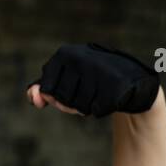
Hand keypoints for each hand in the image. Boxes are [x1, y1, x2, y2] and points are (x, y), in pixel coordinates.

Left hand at [25, 43, 159, 117]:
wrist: (132, 78)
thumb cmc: (92, 79)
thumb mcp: (65, 79)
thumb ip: (44, 88)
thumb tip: (34, 98)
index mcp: (63, 54)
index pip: (46, 91)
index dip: (57, 97)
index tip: (71, 85)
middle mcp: (79, 58)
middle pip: (62, 101)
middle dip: (72, 104)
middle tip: (88, 89)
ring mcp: (97, 70)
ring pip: (79, 108)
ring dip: (88, 107)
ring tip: (100, 90)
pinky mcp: (113, 85)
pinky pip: (96, 111)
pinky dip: (102, 109)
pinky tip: (111, 95)